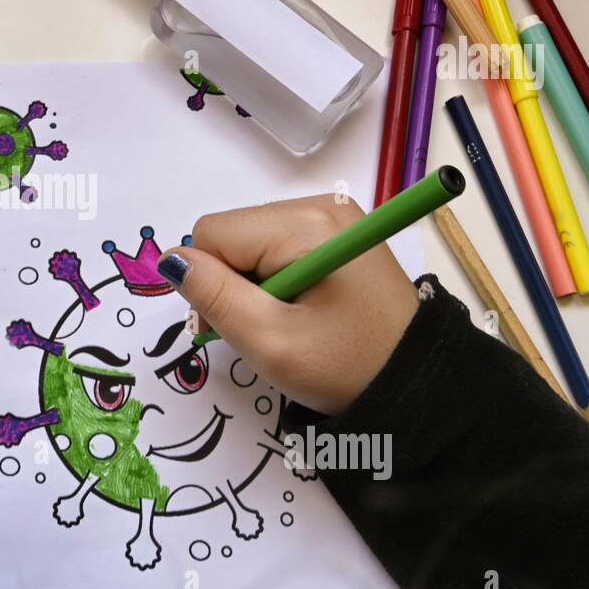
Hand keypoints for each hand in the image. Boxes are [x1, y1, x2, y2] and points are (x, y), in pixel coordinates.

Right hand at [157, 195, 418, 416]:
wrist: (418, 383)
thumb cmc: (346, 367)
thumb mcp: (272, 342)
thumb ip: (215, 297)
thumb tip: (170, 259)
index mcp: (305, 224)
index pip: (213, 234)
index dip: (211, 282)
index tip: (240, 324)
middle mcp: (320, 204)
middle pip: (232, 233)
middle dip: (233, 281)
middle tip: (268, 328)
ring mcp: (332, 214)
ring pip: (249, 240)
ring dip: (253, 282)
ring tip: (290, 320)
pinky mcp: (337, 230)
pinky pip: (276, 244)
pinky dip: (274, 277)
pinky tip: (302, 307)